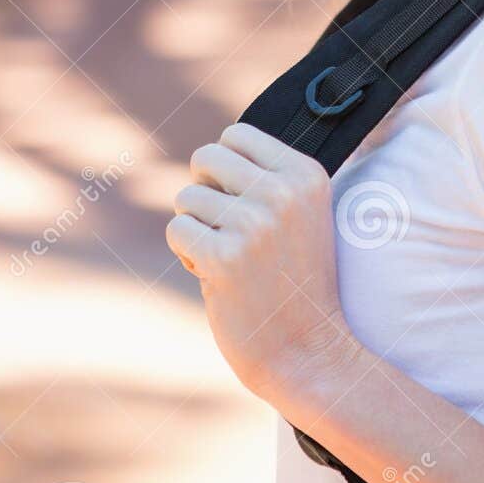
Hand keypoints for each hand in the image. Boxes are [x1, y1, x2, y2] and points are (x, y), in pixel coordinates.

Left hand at [165, 122, 353, 414]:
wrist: (306, 348)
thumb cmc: (294, 279)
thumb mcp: (301, 214)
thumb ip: (267, 176)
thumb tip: (212, 150)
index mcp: (306, 174)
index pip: (237, 134)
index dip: (226, 169)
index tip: (243, 201)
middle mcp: (282, 192)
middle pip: (206, 158)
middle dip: (205, 192)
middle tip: (227, 228)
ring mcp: (254, 224)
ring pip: (187, 197)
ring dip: (197, 228)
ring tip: (229, 258)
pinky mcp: (224, 257)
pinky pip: (177, 230)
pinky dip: (187, 254)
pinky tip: (217, 276)